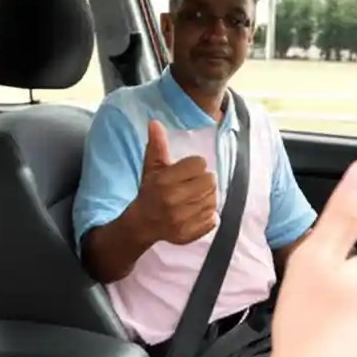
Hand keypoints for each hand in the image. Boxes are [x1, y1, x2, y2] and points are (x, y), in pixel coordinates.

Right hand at [131, 120, 216, 245]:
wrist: (143, 223)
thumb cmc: (150, 191)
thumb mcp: (152, 167)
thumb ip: (157, 145)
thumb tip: (155, 122)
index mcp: (165, 181)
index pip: (200, 164)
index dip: (195, 165)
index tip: (187, 171)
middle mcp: (174, 200)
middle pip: (210, 181)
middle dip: (204, 180)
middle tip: (194, 184)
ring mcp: (182, 219)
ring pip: (213, 200)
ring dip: (208, 197)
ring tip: (195, 197)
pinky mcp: (190, 233)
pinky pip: (213, 220)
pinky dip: (209, 215)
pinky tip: (197, 211)